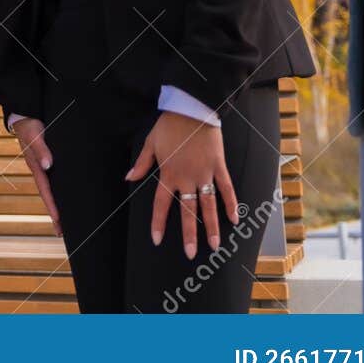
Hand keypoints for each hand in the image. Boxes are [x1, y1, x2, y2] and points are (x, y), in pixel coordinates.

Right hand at [10, 117, 62, 232]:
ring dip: (57, 204)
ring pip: (51, 189)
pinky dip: (58, 191)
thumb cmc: (29, 123)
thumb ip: (41, 149)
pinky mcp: (48, 161)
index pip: (45, 190)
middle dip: (55, 213)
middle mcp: (40, 169)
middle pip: (48, 195)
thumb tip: (49, 165)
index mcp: (36, 166)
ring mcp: (43, 166)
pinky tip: (66, 196)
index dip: (52, 206)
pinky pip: (54, 180)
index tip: (59, 221)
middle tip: (62, 232)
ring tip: (65, 221)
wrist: (24, 114)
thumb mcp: (34, 135)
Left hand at [125, 111, 237, 258]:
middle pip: (188, 211)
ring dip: (212, 226)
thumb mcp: (150, 143)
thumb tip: (129, 178)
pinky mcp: (218, 166)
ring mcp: (205, 173)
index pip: (162, 204)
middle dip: (189, 234)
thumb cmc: (169, 125)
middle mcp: (187, 178)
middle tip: (191, 253)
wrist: (191, 109)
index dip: (159, 223)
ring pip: (209, 205)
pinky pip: (226, 188)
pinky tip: (235, 220)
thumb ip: (141, 164)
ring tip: (215, 245)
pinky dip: (231, 204)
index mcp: (168, 174)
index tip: (157, 240)